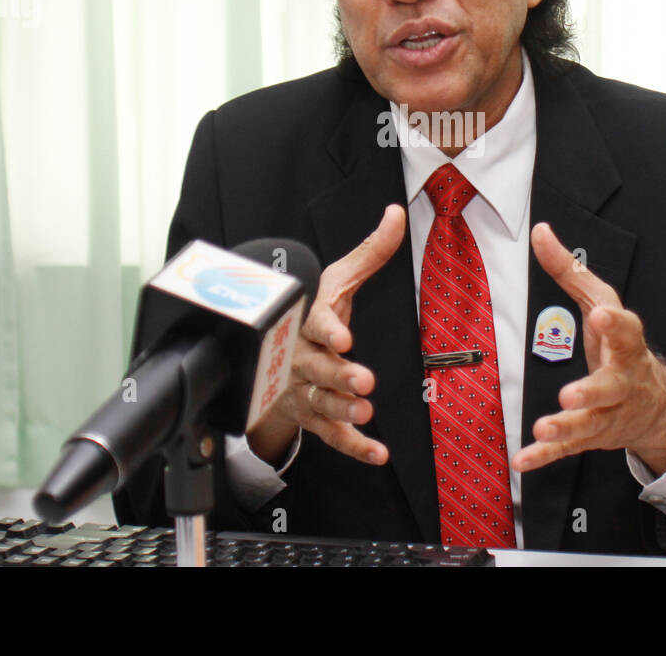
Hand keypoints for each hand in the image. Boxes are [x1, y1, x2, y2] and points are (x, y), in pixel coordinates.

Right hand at [246, 204, 404, 467]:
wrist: (270, 354)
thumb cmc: (312, 311)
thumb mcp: (338, 279)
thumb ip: (370, 252)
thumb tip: (395, 212)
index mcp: (306, 319)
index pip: (314, 322)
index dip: (326, 330)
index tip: (343, 337)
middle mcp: (299, 357)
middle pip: (315, 367)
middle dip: (337, 375)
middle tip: (362, 382)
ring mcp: (302, 390)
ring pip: (319, 402)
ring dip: (341, 410)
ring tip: (364, 412)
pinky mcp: (310, 418)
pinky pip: (330, 436)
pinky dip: (353, 447)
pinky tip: (378, 454)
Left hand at [512, 222, 665, 475]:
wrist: (657, 406)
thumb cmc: (621, 345)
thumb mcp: (601, 302)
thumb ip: (569, 270)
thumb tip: (539, 230)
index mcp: (626, 343)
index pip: (624, 330)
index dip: (612, 324)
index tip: (599, 315)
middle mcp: (623, 381)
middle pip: (610, 387)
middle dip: (592, 391)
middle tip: (570, 394)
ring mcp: (609, 412)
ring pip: (590, 423)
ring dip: (567, 426)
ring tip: (544, 427)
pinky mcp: (593, 436)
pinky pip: (568, 449)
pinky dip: (545, 456)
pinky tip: (523, 460)